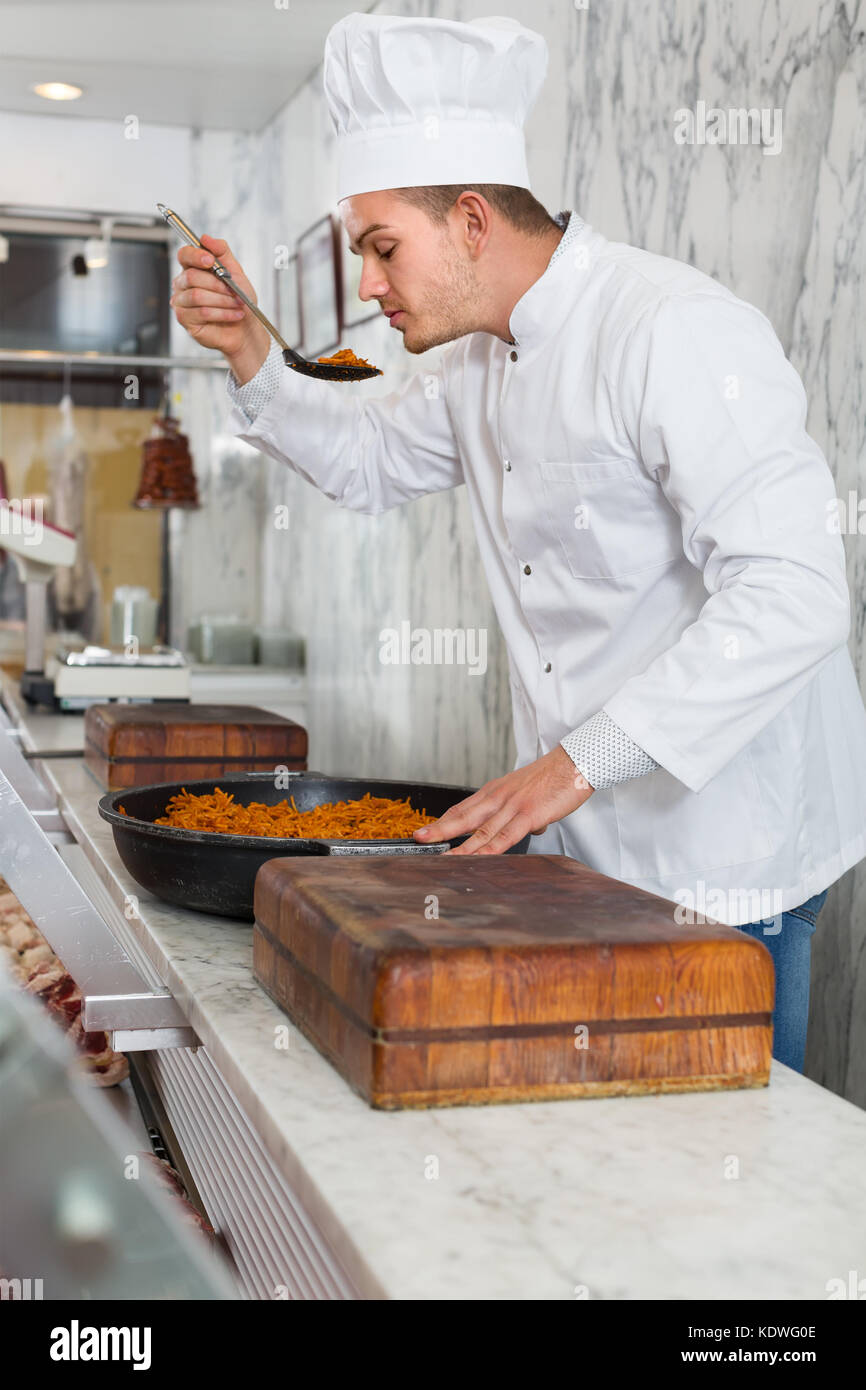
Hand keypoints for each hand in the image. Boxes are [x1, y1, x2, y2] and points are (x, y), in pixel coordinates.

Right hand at [169, 234, 269, 382]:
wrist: (246, 328)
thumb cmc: (239, 301)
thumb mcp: (235, 272)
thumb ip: (222, 252)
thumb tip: (205, 238)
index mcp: (193, 269)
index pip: (184, 255)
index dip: (196, 256)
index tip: (211, 261)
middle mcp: (183, 284)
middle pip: (192, 277)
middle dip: (218, 285)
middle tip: (233, 291)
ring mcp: (181, 302)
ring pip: (197, 296)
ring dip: (222, 300)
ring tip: (236, 304)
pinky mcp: (185, 320)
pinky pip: (202, 313)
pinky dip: (223, 313)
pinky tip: (234, 315)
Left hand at [414, 746, 593, 855]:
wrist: (575, 763)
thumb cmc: (554, 778)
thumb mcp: (529, 794)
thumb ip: (521, 813)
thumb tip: (524, 830)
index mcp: (496, 791)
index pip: (463, 808)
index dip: (444, 821)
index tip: (427, 831)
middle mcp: (499, 797)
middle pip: (463, 816)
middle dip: (439, 829)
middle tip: (418, 839)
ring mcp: (512, 806)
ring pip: (481, 830)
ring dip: (460, 845)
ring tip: (443, 857)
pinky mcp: (529, 814)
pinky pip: (505, 836)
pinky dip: (489, 849)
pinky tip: (478, 859)